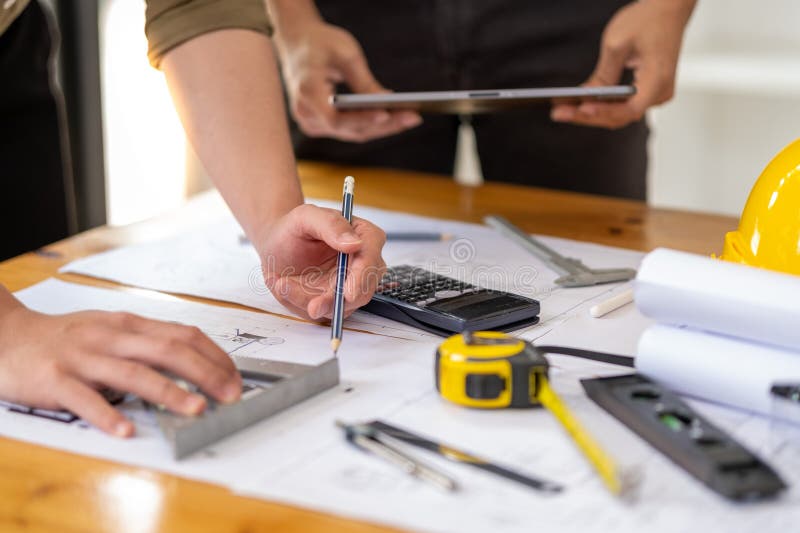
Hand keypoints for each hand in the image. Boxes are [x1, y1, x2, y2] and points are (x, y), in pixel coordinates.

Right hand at [0, 307, 240, 436]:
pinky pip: (83, 399)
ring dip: (168, 392)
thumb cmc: (68, 338)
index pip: (182, 334)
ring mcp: (82, 358)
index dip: (213, 356)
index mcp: (128, 325)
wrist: (8, 336)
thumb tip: (196, 361)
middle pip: (166, 350)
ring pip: (132, 373)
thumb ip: (148, 343)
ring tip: (195, 410)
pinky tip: (126, 430)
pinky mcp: (53, 380)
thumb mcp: (113, 330)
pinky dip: (106, 415)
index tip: (234, 377)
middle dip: (204, 373)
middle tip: (230, 395)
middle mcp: (110, 337)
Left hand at [258, 204, 386, 319]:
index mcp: (364, 236)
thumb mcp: (306, 217)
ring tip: (283, 284)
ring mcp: (351, 285)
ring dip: (312, 301)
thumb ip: (331, 225)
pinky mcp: (336, 301)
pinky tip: (284, 286)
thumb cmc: (293, 228)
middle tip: (312, 306)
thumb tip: (355, 244)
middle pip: (363, 289)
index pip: (372, 257)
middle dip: (337, 301)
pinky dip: (301, 303)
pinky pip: (324, 311)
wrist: (277, 246)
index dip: (362, 277)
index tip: (348, 293)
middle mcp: (363, 263)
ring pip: (342, 306)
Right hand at [275, 21, 421, 141]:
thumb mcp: (345, 54)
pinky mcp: (322, 125)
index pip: (336, 119)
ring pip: (354, 133)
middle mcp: (307, 115)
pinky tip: (397, 117)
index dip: (362, 120)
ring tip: (411, 118)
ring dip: (384, 127)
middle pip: (351, 129)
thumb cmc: (321, 44)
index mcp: (306, 94)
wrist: (298, 44)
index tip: (386, 114)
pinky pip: (351, 129)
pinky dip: (373, 124)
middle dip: (385, 124)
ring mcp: (313, 123)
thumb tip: (387, 104)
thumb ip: (364, 82)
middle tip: (414, 117)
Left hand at [551, 0, 695, 128]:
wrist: (668, 9)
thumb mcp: (617, 43)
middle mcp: (660, 93)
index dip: (604, 112)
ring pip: (620, 114)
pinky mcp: (647, 92)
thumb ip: (603, 74)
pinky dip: (601, 107)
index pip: (630, 108)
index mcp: (657, 80)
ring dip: (591, 114)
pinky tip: (578, 105)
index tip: (581, 109)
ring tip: (562, 112)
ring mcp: (655, 94)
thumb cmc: (647, 20)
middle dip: (587, 116)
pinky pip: (622, 107)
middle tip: (558, 113)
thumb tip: (585, 98)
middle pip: (621, 116)